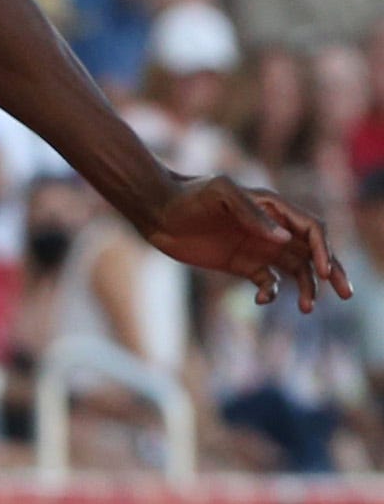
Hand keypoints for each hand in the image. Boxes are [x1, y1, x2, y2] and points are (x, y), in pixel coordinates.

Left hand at [141, 174, 352, 314]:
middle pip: (313, 251)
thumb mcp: (220, 194)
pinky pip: (268, 281)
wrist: (157, 210)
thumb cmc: (189, 196)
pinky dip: (271, 292)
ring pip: (296, 270)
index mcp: (275, 208)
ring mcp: (259, 247)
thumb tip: (284, 239)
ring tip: (306, 308)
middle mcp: (273, 229)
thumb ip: (251, 213)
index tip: (323, 271)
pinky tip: (262, 298)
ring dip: (306, 288)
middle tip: (346, 293)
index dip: (323, 249)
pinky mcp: (242, 263)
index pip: (312, 229)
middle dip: (331, 271)